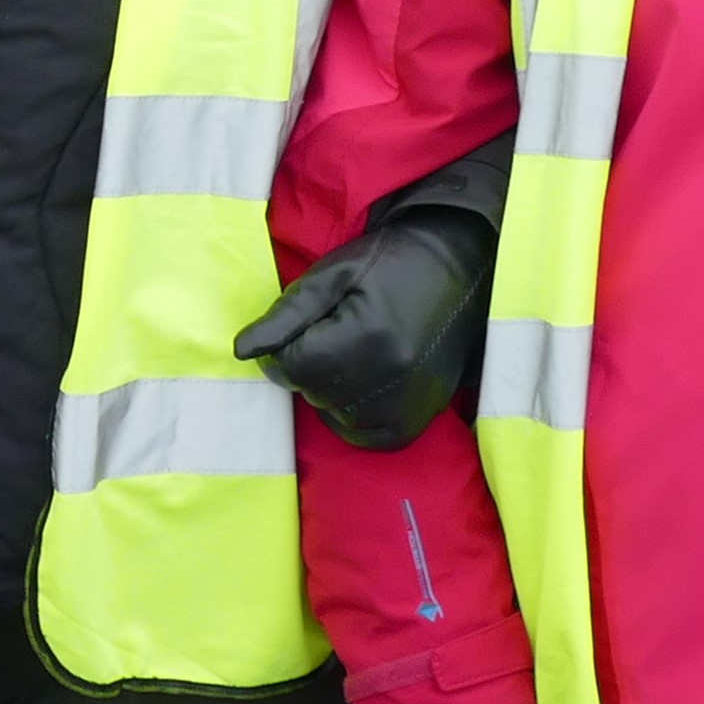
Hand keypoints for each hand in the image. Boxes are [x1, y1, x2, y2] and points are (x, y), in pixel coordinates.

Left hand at [237, 209, 492, 451]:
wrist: (459, 271)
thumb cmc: (388, 266)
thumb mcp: (332, 276)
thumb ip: (286, 315)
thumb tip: (243, 350)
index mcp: (367, 335)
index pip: (291, 367)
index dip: (283, 349)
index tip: (300, 329)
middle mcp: (390, 378)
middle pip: (312, 391)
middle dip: (309, 366)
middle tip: (332, 334)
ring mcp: (408, 404)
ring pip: (334, 417)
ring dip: (330, 391)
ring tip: (352, 354)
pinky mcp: (419, 420)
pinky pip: (366, 437)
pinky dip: (353, 417)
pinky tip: (361, 384)